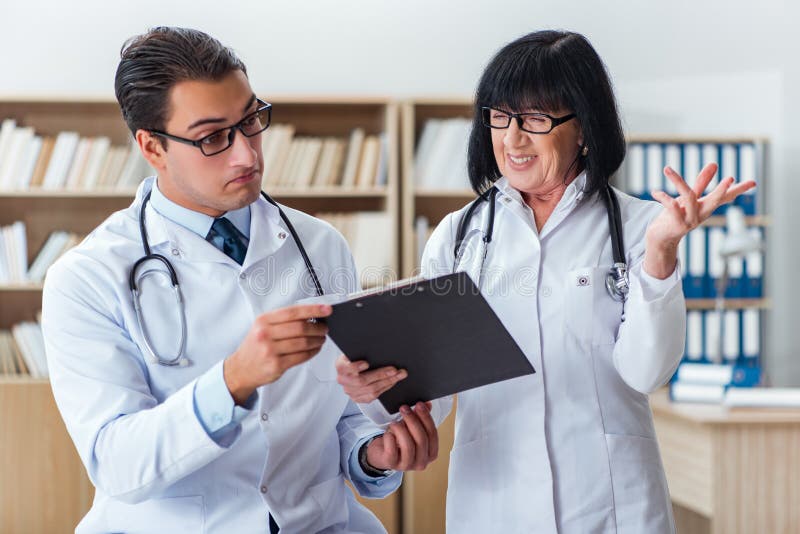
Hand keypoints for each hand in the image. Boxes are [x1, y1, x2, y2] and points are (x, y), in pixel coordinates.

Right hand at [224, 304, 331, 403]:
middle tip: (324, 328)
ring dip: (317, 340)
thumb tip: (310, 314)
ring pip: (303, 342)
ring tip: (321, 339)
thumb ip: (283, 320)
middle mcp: (265, 334)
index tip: (326, 309)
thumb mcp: (262, 327)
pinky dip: (312, 352)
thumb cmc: (255, 346)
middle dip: (318, 327)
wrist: (241, 368)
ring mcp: (270, 350)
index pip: (293, 312)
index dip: (312, 310)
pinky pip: (301, 356)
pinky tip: (315, 349)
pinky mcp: (276, 365)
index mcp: (263, 321)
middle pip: (300, 327)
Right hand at [335, 354, 406, 402]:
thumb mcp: (356, 350)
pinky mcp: (357, 398)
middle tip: (393, 370)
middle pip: (361, 381)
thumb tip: (377, 343)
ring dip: (387, 382)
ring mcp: (350, 390)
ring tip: (398, 375)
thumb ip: (363, 349)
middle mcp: (343, 380)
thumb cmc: (356, 357)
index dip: (355, 367)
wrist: (351, 367)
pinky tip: (392, 381)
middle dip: (380, 375)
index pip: (344, 367)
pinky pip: (372, 396)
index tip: (366, 363)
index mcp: (341, 365)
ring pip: (370, 390)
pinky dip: (385, 388)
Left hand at [366, 402, 437, 470]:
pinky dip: (389, 437)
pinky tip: (388, 433)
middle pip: (421, 439)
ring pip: (408, 445)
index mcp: (431, 453)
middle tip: (404, 409)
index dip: (426, 418)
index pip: (433, 434)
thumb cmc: (399, 441)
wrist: (382, 453)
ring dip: (400, 429)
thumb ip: (420, 417)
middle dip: (412, 420)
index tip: (419, 405)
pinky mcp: (392, 464)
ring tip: (394, 423)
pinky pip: (392, 448)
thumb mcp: (411, 428)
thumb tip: (427, 404)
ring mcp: (407, 465)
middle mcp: (422, 462)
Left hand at [644, 163, 755, 277]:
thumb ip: (702, 182)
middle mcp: (701, 214)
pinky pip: (672, 207)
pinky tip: (655, 192)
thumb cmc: (675, 216)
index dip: (739, 190)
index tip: (754, 182)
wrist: (660, 238)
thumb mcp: (689, 198)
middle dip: (722, 190)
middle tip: (731, 178)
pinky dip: (663, 197)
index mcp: (706, 207)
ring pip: (689, 197)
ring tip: (667, 169)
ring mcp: (690, 221)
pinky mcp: (677, 225)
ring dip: (678, 182)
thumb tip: (715, 163)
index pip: (726, 197)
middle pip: (715, 200)